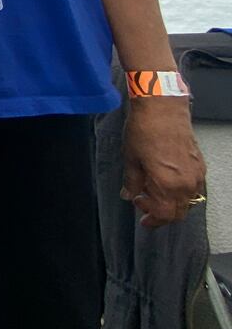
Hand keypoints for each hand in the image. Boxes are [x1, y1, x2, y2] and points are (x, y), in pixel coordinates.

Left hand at [121, 94, 206, 228]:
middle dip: (161, 214)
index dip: (152, 219)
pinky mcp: (200, 165)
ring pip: (188, 202)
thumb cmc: (145, 131)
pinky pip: (194, 188)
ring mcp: (196, 175)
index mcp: (168, 185)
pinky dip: (181, 192)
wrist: (162, 109)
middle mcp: (187, 184)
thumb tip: (128, 195)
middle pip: (178, 212)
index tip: (141, 218)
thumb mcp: (131, 159)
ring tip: (152, 193)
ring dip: (172, 203)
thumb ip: (132, 182)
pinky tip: (166, 183)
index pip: (164, 215)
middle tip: (144, 206)